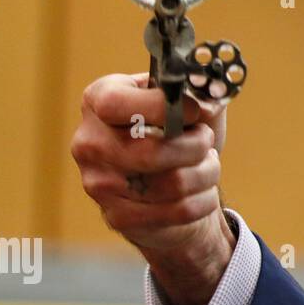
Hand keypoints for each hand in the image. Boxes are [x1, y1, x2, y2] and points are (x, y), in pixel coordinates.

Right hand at [71, 72, 231, 304]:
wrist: (183, 194)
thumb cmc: (189, 138)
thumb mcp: (199, 106)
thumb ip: (204, 92)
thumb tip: (213, 87)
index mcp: (102, 99)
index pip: (121, 99)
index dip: (169, 106)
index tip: (201, 110)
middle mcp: (90, 141)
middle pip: (151, 147)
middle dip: (195, 147)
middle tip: (205, 144)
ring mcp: (98, 183)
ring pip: (167, 181)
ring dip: (203, 175)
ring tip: (205, 168)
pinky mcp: (116, 217)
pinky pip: (172, 213)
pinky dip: (199, 204)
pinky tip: (199, 197)